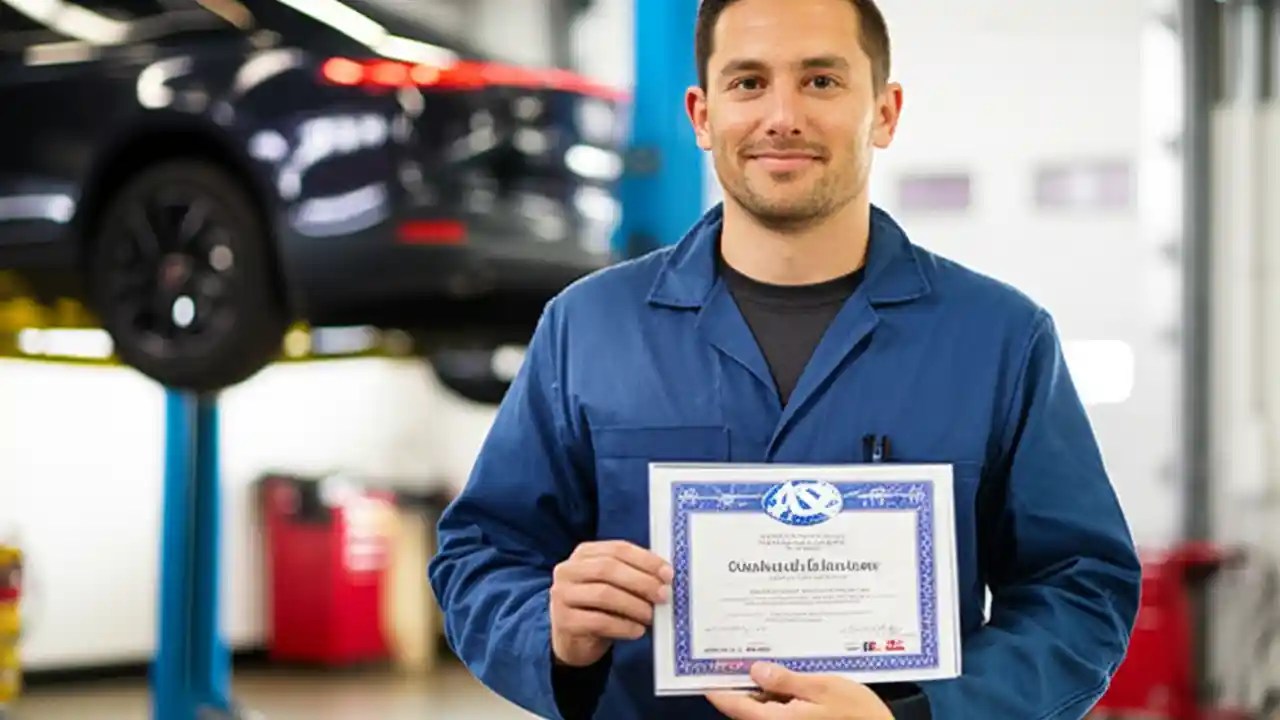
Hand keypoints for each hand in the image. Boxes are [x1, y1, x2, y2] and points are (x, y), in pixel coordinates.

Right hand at [549, 540, 673, 667]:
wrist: (573, 640)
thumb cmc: (599, 608)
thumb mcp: (614, 585)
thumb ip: (634, 575)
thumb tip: (665, 576)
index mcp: (584, 553)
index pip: (618, 549)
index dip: (645, 560)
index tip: (667, 573)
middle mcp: (569, 570)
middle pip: (608, 569)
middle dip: (642, 582)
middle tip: (663, 595)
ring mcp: (562, 595)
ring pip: (603, 594)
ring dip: (634, 605)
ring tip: (651, 615)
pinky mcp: (564, 621)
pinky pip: (598, 621)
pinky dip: (623, 626)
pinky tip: (637, 631)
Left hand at [706, 662, 893, 719]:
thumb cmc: (858, 716)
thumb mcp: (822, 687)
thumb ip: (786, 680)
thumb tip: (755, 670)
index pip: (733, 704)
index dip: (716, 685)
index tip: (703, 666)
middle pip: (745, 707)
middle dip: (741, 680)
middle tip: (736, 649)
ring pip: (762, 708)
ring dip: (761, 686)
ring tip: (764, 657)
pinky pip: (779, 711)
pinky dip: (778, 694)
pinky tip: (787, 676)